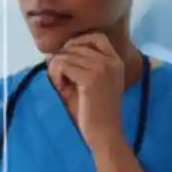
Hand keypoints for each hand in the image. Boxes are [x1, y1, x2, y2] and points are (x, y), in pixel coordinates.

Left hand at [46, 33, 125, 148]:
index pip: (94, 36)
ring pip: (66, 53)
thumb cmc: (94, 112)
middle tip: (63, 79)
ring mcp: (102, 68)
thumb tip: (55, 51)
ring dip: (57, 68)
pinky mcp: (91, 78)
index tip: (69, 63)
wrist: (104, 135)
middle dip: (63, 59)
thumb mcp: (90, 82)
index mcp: (116, 61)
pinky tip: (62, 88)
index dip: (76, 45)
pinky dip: (56, 75)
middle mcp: (111, 61)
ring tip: (62, 86)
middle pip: (76, 44)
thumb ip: (78, 64)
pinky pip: (62, 64)